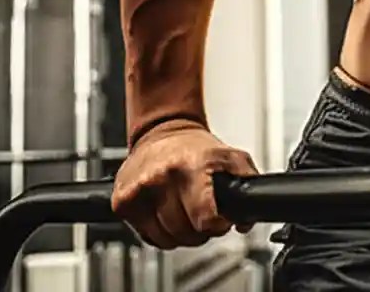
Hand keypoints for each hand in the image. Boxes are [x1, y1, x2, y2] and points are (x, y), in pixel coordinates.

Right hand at [112, 121, 259, 248]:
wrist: (162, 130)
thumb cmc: (196, 148)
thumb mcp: (231, 157)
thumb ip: (247, 184)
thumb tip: (245, 219)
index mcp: (192, 166)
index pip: (205, 218)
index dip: (217, 225)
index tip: (220, 221)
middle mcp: (162, 177)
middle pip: (186, 233)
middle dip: (200, 230)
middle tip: (203, 216)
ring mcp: (139, 190)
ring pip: (166, 239)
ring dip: (180, 235)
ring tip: (186, 215)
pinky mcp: (122, 201)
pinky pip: (147, 237)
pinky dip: (159, 233)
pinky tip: (166, 215)